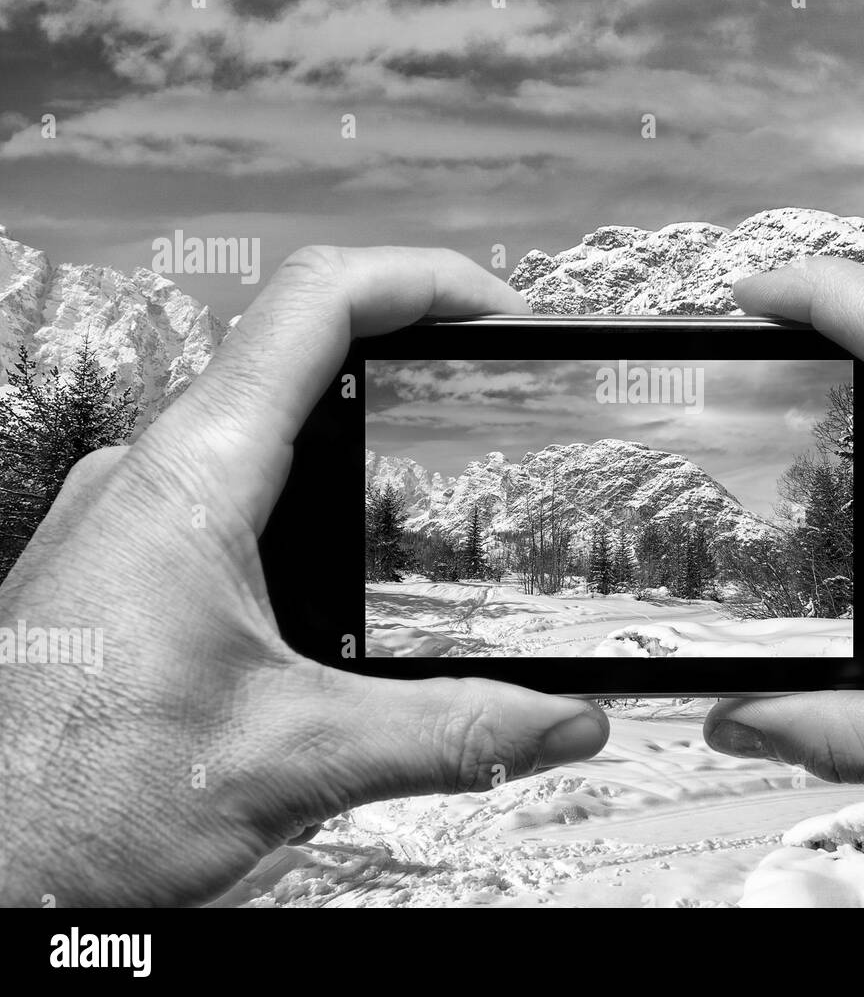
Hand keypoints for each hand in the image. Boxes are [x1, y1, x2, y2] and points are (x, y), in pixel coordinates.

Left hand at [0, 246, 608, 906]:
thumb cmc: (73, 804)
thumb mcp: (295, 762)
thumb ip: (451, 733)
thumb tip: (567, 718)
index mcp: (191, 482)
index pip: (316, 306)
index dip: (425, 281)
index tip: (504, 311)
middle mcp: (150, 477)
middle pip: (297, 353)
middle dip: (412, 358)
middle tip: (496, 392)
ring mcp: (128, 517)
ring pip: (262, 426)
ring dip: (360, 433)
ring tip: (441, 474)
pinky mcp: (123, 563)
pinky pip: (227, 488)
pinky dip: (310, 496)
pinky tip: (349, 570)